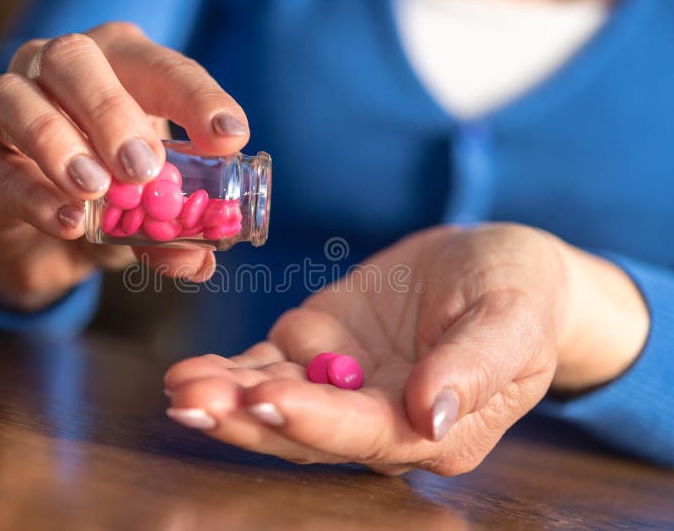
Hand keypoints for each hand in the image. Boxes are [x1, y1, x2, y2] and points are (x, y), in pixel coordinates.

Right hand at [0, 22, 249, 309]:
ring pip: (17, 98)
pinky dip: (34, 196)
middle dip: (112, 112)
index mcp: (120, 71)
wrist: (43, 237)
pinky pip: (0, 171)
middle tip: (144, 167)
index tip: (229, 136)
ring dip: (60, 143)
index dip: (196, 97)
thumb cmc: (111, 201)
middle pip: (74, 60)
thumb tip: (200, 260)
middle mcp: (60, 76)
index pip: (159, 67)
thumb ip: (175, 236)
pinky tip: (68, 222)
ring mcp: (11, 114)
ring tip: (98, 190)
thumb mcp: (151, 216)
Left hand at [163, 224, 648, 474]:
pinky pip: (265, 367)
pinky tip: (188, 372)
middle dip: (248, 420)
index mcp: (433, 429)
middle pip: (305, 432)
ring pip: (274, 402)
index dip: (316, 421)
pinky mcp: (315, 351)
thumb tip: (433, 415)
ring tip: (180, 387)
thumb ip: (477, 368)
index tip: (268, 399)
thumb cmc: (521, 293)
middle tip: (194, 404)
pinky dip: (227, 372)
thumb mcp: (514, 318)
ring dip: (224, 399)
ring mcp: (341, 385)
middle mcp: (378, 419)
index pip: (368, 433)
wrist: (493, 266)